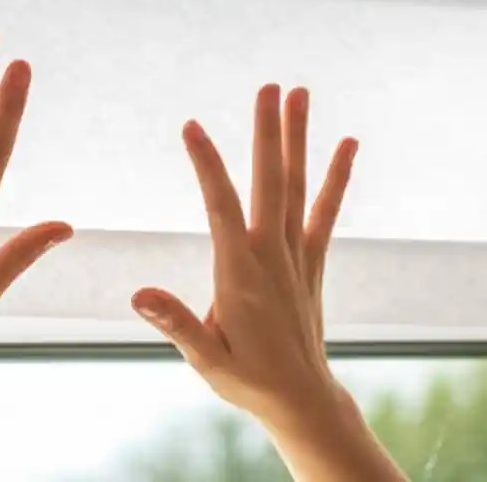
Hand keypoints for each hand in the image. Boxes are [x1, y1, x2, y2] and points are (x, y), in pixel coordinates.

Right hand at [132, 85, 355, 428]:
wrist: (299, 399)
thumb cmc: (245, 378)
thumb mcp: (203, 356)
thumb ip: (175, 322)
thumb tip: (139, 293)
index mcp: (241, 273)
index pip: (221, 207)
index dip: (207, 165)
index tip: (191, 126)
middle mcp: (273, 255)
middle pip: (270, 183)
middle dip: (269, 133)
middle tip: (269, 86)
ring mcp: (296, 255)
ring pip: (296, 187)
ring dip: (297, 139)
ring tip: (299, 94)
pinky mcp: (310, 261)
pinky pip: (324, 211)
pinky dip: (336, 176)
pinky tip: (346, 143)